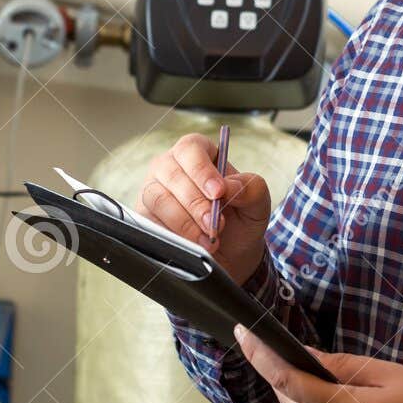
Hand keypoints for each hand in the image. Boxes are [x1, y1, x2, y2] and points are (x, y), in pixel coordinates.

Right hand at [135, 132, 271, 285]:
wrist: (230, 254)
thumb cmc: (240, 219)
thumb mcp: (257, 203)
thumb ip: (251, 188)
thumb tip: (229, 186)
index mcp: (198, 153)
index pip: (191, 148)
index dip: (202, 170)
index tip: (218, 192)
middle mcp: (170, 167)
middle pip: (171, 173)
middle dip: (195, 203)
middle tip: (215, 225)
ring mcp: (153, 191)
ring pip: (158, 199)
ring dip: (184, 222)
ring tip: (208, 241)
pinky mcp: (145, 217)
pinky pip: (150, 222)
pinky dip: (172, 236)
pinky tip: (191, 246)